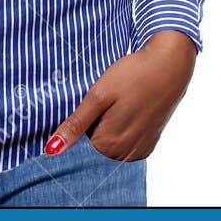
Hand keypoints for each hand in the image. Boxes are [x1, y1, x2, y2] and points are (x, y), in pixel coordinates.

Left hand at [45, 30, 196, 160]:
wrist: (169, 66)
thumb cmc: (132, 76)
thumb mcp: (98, 96)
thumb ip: (76, 125)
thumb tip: (51, 150)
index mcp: (108, 145)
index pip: (76, 146)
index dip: (73, 127)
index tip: (83, 110)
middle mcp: (125, 154)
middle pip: (92, 147)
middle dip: (89, 129)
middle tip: (101, 104)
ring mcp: (139, 150)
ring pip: (108, 145)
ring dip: (105, 129)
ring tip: (113, 106)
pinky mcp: (149, 142)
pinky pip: (124, 144)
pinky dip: (119, 131)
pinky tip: (123, 111)